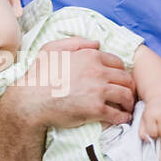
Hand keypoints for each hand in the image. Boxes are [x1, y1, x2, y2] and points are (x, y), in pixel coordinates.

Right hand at [18, 37, 135, 127]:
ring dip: (129, 102)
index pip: (117, 63)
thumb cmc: (39, 75)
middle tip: (127, 94)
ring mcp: (98, 91)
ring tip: (127, 107)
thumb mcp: (51, 49)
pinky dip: (123, 117)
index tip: (120, 80)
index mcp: (89, 57)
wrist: (31, 101)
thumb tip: (97, 43)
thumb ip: (75, 42)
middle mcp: (97, 72)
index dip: (121, 72)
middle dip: (129, 87)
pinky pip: (117, 113)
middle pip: (125, 79)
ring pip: (125, 95)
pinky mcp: (96, 109)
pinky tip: (122, 118)